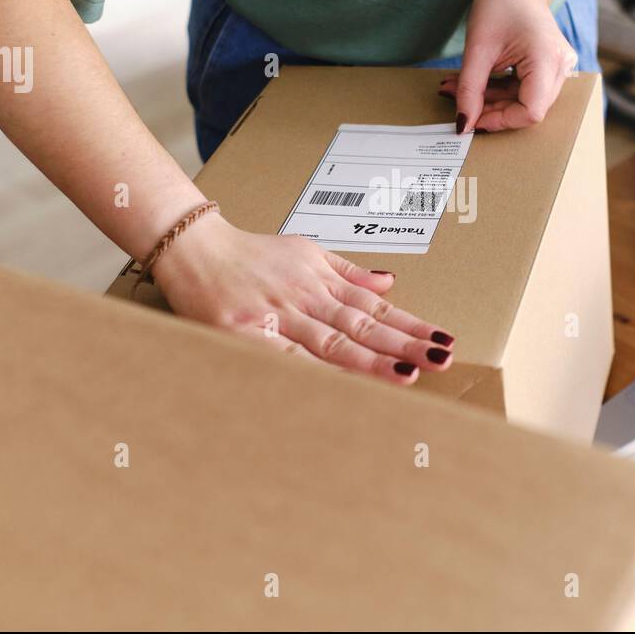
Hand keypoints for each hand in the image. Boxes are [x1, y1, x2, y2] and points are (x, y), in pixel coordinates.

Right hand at [152, 212, 455, 384]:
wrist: (193, 248)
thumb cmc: (250, 254)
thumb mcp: (304, 251)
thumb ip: (347, 271)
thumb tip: (390, 282)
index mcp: (322, 280)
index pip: (375, 307)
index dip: (411, 325)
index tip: (442, 341)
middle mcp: (306, 296)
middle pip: (362, 325)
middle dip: (403, 344)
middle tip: (439, 360)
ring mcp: (277, 315)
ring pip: (331, 341)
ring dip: (369, 361)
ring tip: (406, 375)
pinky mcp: (247, 332)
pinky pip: (285, 355)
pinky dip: (313, 371)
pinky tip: (340, 385)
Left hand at [442, 0, 577, 133]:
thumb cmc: (501, 2)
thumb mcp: (477, 48)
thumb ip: (469, 89)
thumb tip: (464, 124)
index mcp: (548, 59)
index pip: (531, 112)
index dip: (500, 121)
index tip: (471, 120)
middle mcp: (561, 67)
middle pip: (528, 108)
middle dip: (491, 110)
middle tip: (457, 100)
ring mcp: (558, 68)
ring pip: (524, 102)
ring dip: (490, 101)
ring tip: (457, 89)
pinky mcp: (549, 68)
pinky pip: (524, 90)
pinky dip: (498, 91)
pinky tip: (475, 84)